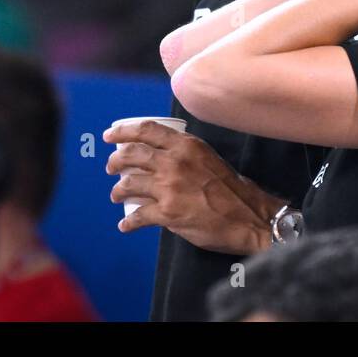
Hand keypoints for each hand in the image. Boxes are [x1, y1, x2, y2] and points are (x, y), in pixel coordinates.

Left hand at [103, 120, 278, 254]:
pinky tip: (125, 226)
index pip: (147, 130)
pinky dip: (128, 222)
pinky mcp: (167, 213)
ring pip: (128, 184)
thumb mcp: (208, 158)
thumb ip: (185, 155)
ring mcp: (168, 187)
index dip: (123, 131)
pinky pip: (137, 216)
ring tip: (116, 195)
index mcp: (186, 145)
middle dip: (115, 161)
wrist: (248, 216)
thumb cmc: (232, 188)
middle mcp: (174, 162)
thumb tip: (162, 159)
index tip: (109, 135)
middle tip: (111, 168)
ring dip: (117, 191)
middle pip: (132, 155)